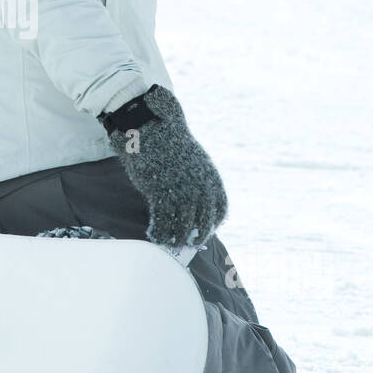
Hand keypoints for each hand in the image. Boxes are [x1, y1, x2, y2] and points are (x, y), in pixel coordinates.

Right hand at [103, 86, 227, 246]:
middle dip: (195, 237)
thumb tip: (196, 205)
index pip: (219, 212)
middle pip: (202, 225)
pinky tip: (154, 234)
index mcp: (212, 181)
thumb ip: (198, 182)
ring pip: (182, 228)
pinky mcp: (161, 195)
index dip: (212, 224)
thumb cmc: (169, 145)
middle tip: (186, 244)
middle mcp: (201, 190)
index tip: (203, 231)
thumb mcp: (194, 161)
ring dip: (175, 239)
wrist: (152, 129)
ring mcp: (181, 194)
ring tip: (168, 242)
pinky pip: (163, 223)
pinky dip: (160, 233)